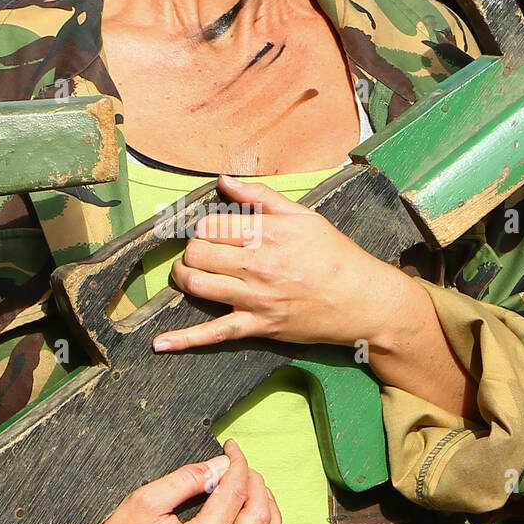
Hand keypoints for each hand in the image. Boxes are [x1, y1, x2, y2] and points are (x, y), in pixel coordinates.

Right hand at [48, 440, 279, 523]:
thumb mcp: (144, 501)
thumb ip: (186, 480)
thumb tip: (218, 466)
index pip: (233, 493)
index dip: (238, 464)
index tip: (233, 450)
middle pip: (257, 521)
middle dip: (257, 486)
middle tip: (247, 470)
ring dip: (273, 523)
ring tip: (264, 501)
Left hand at [159, 175, 413, 351]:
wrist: (364, 301)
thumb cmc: (334, 254)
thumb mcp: (302, 216)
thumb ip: (260, 196)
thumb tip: (223, 180)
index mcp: (265, 234)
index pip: (209, 224)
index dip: (203, 226)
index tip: (210, 230)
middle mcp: (256, 266)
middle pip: (196, 253)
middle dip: (191, 250)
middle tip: (201, 251)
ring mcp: (255, 299)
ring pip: (196, 286)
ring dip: (185, 277)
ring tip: (191, 272)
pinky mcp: (257, 327)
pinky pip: (214, 334)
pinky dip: (185, 341)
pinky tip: (160, 344)